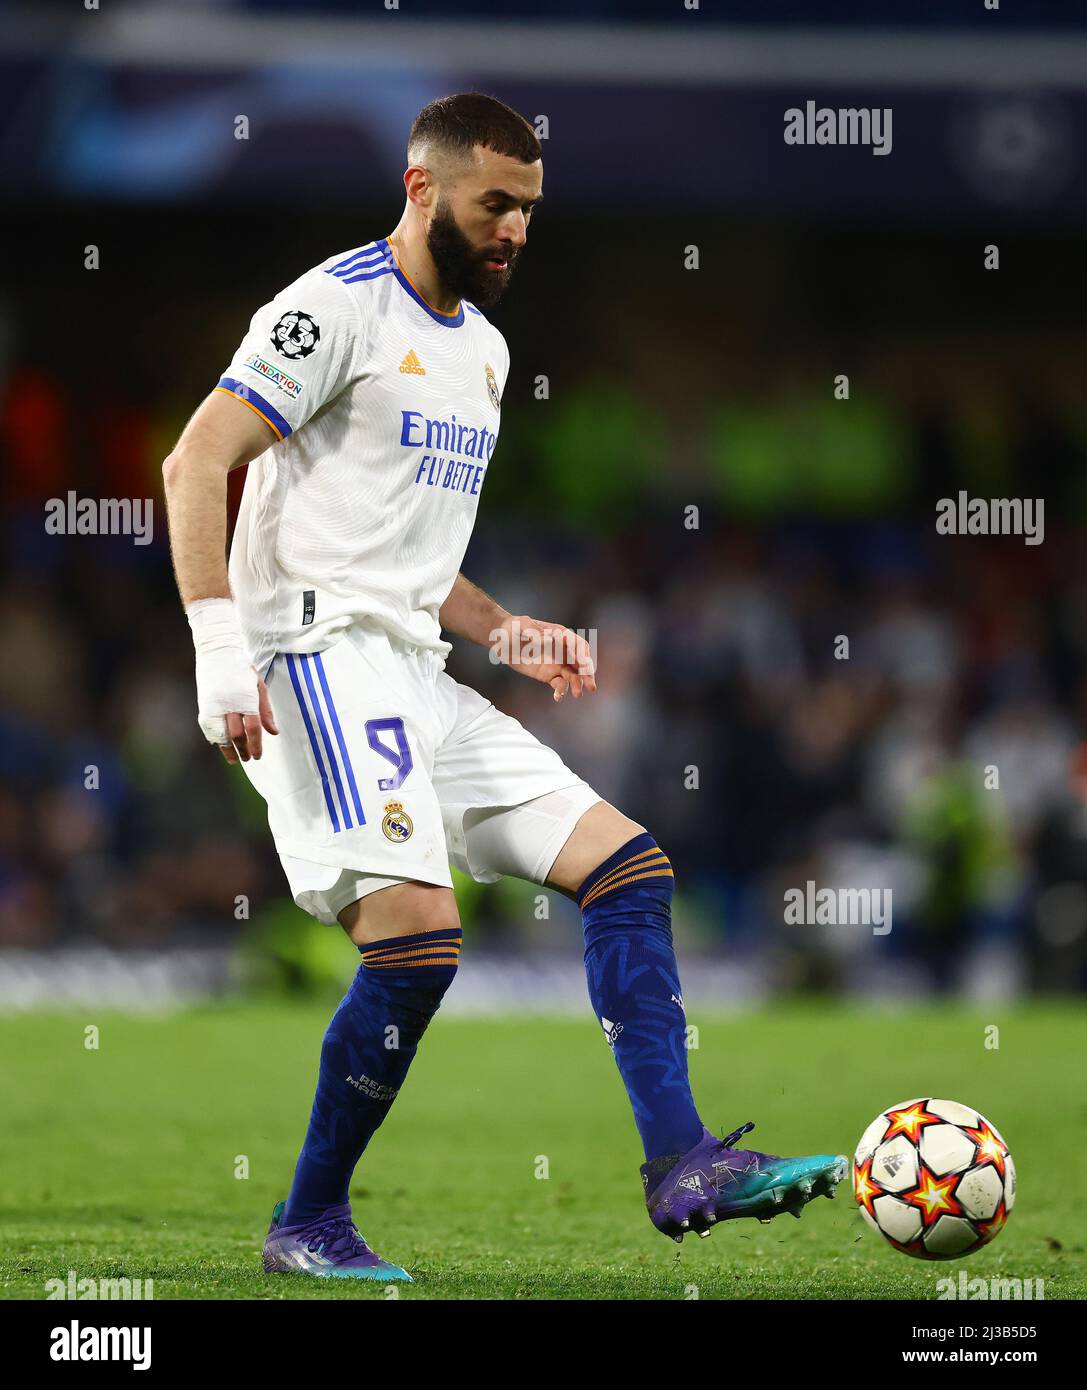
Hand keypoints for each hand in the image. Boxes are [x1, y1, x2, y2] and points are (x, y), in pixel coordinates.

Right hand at [188, 599, 277, 761]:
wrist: (218, 652)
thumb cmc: (242, 669)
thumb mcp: (259, 686)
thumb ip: (266, 711)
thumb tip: (274, 733)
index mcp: (247, 699)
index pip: (253, 729)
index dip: (256, 745)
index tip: (257, 756)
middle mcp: (230, 704)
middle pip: (237, 735)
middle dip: (243, 750)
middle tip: (248, 759)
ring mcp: (215, 705)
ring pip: (220, 735)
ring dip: (227, 749)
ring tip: (234, 758)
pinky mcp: (204, 705)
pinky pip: (209, 729)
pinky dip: (215, 739)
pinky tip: (221, 745)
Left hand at [494, 615, 596, 702]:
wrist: (501, 640)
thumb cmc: (513, 627)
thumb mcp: (521, 625)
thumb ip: (534, 631)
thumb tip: (546, 641)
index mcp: (560, 635)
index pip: (578, 645)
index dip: (583, 655)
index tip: (585, 666)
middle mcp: (563, 650)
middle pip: (580, 662)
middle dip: (587, 674)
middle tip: (591, 686)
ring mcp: (557, 663)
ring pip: (572, 675)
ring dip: (577, 684)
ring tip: (578, 694)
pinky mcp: (548, 675)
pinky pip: (559, 684)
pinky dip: (561, 691)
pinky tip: (558, 697)